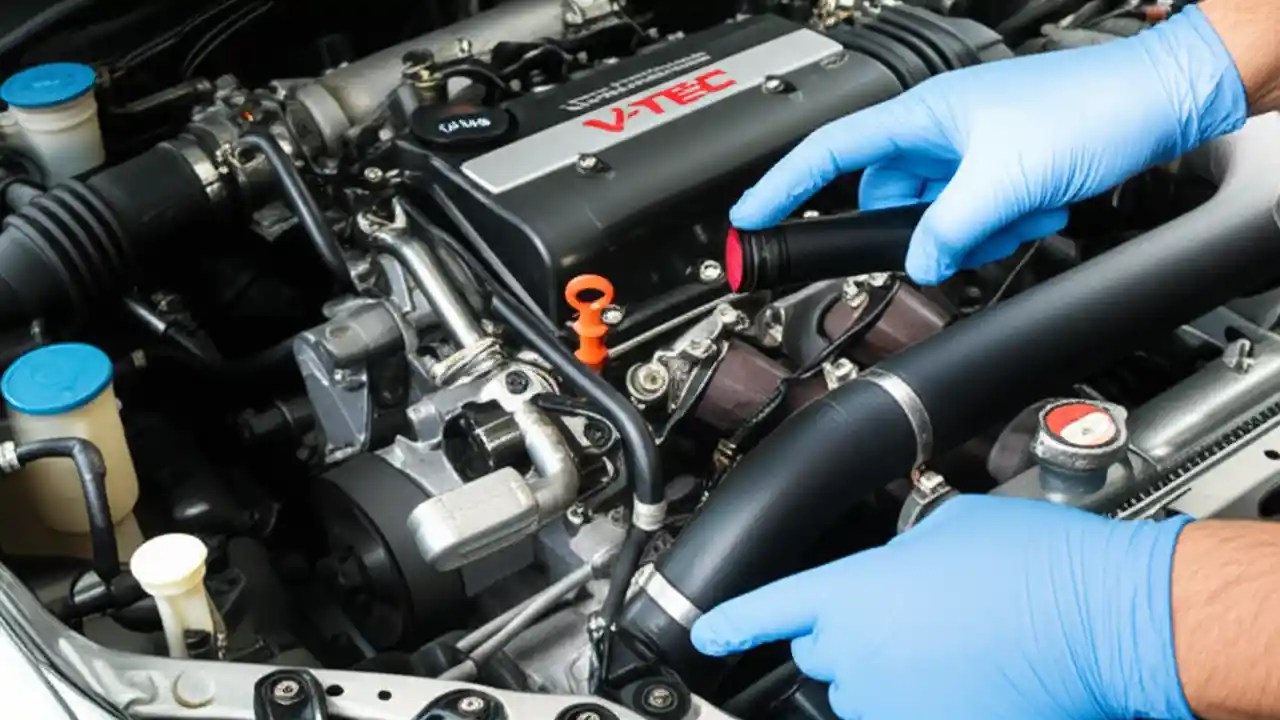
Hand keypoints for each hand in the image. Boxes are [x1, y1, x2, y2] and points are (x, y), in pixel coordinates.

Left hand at [691, 496, 1194, 719]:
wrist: (1104, 618)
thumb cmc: (1038, 565)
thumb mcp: (950, 528)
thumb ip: (899, 552)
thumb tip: (897, 565)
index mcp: (853, 592)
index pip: (770, 609)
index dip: (732, 623)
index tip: (707, 635)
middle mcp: (859, 654)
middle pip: (819, 656)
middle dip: (846, 641)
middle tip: (907, 622)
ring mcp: (892, 705)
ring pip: (864, 695)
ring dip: (889, 678)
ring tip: (951, 652)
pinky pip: (906, 714)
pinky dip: (925, 701)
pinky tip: (967, 680)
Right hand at [730, 7, 1246, 284]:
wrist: (1157, 102)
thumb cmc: (1085, 109)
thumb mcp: (1004, 180)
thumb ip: (948, 230)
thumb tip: (921, 265)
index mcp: (920, 117)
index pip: (828, 154)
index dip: (780, 186)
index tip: (747, 217)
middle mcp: (938, 132)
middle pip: (889, 199)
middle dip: (920, 230)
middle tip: (955, 235)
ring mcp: (968, 151)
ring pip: (935, 215)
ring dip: (969, 231)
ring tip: (1015, 217)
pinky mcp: (999, 169)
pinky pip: (973, 216)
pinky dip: (998, 226)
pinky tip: (1033, 213)